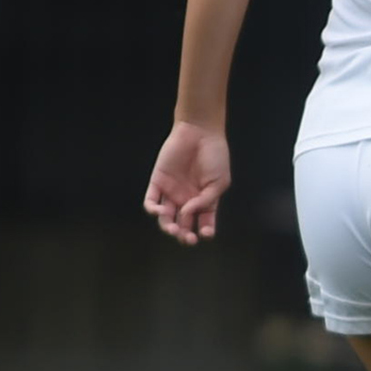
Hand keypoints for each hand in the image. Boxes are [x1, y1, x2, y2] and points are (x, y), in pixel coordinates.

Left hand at [144, 120, 229, 246]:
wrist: (199, 133)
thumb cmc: (215, 156)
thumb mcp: (219, 181)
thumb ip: (206, 201)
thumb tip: (188, 214)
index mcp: (204, 199)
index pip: (203, 221)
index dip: (205, 230)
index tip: (206, 234)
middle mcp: (187, 198)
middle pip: (183, 223)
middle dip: (184, 234)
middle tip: (186, 238)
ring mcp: (171, 192)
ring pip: (165, 217)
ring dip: (168, 226)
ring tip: (173, 229)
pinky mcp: (157, 183)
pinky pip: (151, 201)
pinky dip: (152, 210)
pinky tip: (159, 211)